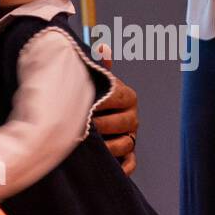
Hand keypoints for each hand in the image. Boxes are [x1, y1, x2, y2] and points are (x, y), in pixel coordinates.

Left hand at [94, 55, 138, 175]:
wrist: (83, 117)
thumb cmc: (89, 95)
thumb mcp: (93, 78)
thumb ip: (98, 65)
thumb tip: (103, 47)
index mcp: (127, 96)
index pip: (118, 99)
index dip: (101, 102)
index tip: (85, 105)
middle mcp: (133, 118)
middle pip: (122, 124)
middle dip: (101, 125)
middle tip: (81, 126)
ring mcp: (131, 137)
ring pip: (125, 145)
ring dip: (107, 147)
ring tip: (88, 144)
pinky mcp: (128, 156)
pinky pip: (130, 164)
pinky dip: (121, 167)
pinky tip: (108, 165)